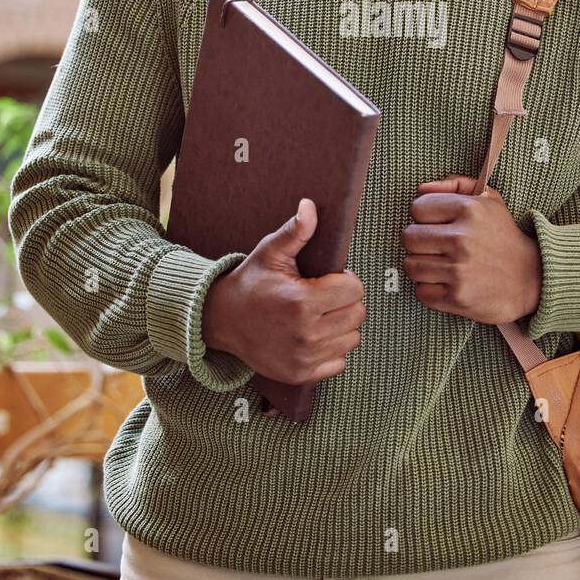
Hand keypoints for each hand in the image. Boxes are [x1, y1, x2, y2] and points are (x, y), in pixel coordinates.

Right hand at [202, 199, 365, 383]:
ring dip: (341, 325)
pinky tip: (314, 335)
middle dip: (345, 301)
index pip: (355, 289)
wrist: (222, 320)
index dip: (345, 279)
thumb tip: (310, 205)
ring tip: (319, 314)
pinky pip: (340, 362)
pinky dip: (332, 349)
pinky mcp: (301, 374)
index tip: (328, 279)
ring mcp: (304, 358)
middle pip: (357, 314)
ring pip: (352, 338)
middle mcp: (306, 334)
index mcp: (302, 301)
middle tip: (324, 295)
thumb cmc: (251, 282)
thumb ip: (296, 231)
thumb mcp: (271, 252)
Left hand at [402, 175, 542, 324]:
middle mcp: (462, 239)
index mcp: (469, 209)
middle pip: (409, 237)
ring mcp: (459, 270)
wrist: (532, 279)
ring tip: (441, 265)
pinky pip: (421, 291)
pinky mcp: (458, 297)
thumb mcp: (489, 200)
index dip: (425, 216)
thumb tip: (421, 189)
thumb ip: (455, 185)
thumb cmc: (503, 236)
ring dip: (422, 266)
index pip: (418, 208)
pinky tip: (445, 283)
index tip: (438, 224)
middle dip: (419, 242)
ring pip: (411, 266)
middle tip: (435, 247)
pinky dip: (429, 289)